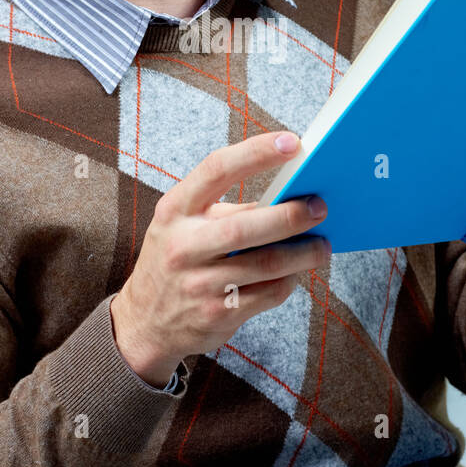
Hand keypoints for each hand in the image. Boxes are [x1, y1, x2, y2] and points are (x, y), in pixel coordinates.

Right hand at [109, 130, 330, 385]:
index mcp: (174, 210)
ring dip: (302, 253)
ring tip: (321, 245)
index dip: (256, 152)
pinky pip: (268, 294)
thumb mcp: (182, 226)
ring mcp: (199, 284)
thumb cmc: (174, 260)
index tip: (292, 142)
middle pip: (246, 225)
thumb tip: (287, 197)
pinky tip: (296, 272)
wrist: (144, 324)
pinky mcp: (217, 315)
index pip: (217, 169)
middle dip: (290, 215)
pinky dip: (289, 281)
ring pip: (266, 264)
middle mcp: (183, 246)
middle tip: (319, 207)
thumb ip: (224, 209)